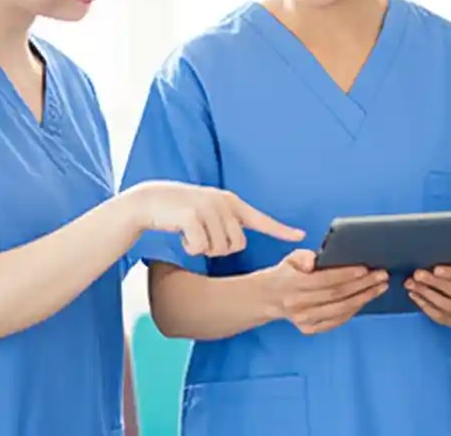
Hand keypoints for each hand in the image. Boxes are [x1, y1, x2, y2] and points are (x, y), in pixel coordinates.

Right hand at [123, 180, 304, 256]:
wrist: (150, 200)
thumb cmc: (181, 212)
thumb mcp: (209, 213)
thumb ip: (226, 223)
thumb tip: (237, 243)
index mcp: (231, 202)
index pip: (261, 219)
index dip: (280, 230)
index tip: (300, 235)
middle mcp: (223, 203)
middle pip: (237, 245)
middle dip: (220, 249)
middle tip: (202, 237)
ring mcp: (208, 208)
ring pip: (219, 249)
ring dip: (204, 249)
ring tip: (192, 233)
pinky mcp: (191, 216)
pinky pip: (200, 247)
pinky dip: (190, 248)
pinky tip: (182, 236)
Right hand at [264, 249, 388, 334]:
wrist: (268, 298)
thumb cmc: (286, 274)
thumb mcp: (289, 259)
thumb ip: (302, 257)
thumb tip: (313, 261)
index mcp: (292, 284)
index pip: (325, 280)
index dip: (346, 275)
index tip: (366, 268)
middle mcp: (298, 305)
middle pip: (336, 296)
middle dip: (362, 285)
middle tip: (381, 276)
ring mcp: (304, 320)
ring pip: (340, 310)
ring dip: (363, 298)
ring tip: (380, 287)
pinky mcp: (309, 329)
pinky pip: (336, 321)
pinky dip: (353, 310)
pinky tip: (366, 299)